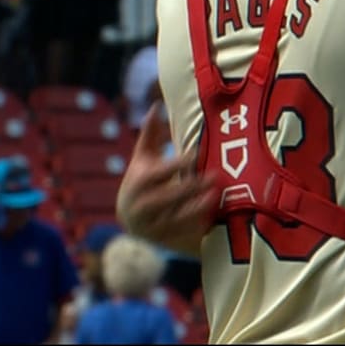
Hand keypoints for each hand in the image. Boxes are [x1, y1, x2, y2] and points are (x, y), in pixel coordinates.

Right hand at [116, 105, 218, 254]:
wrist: (129, 218)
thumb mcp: (142, 158)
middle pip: (169, 196)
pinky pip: (181, 233)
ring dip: (197, 207)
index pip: (159, 172)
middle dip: (192, 187)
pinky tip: (213, 215)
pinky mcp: (162, 239)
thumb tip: (155, 106)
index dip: (178, 163)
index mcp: (138, 182)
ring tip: (216, 196)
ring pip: (175, 217)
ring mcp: (151, 224)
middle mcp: (142, 205)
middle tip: (216, 175)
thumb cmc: (142, 180)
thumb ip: (149, 134)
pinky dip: (197, 225)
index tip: (197, 154)